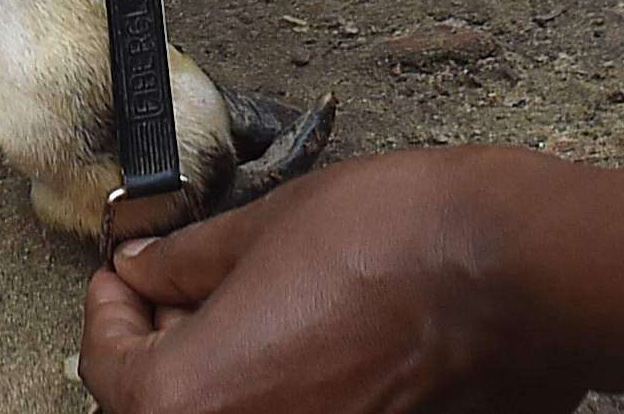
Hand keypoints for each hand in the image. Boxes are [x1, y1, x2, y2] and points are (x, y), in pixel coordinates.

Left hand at [79, 151, 581, 413]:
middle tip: (181, 290)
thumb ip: (189, 262)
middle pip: (164, 410)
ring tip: (250, 313)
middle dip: (163, 350)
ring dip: (222, 377)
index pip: (111, 372)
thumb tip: (147, 269)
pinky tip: (302, 346)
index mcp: (197, 400)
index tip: (126, 277)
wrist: (513, 275)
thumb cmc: (397, 240)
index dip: (110, 313)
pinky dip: (279, 395)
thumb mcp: (265, 228)